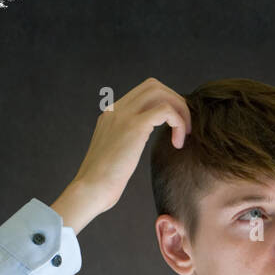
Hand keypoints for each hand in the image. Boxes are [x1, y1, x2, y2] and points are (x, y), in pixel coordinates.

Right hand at [50, 78, 190, 233]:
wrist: (91, 188)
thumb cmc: (104, 180)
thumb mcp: (115, 151)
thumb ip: (128, 139)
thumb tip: (143, 141)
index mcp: (111, 114)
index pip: (144, 92)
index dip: (165, 103)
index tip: (174, 125)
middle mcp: (116, 109)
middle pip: (154, 86)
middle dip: (175, 102)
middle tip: (183, 127)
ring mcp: (124, 115)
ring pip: (161, 92)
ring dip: (180, 110)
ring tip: (183, 134)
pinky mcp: (134, 126)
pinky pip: (166, 110)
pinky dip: (178, 123)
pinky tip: (177, 143)